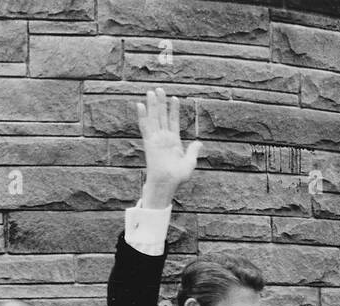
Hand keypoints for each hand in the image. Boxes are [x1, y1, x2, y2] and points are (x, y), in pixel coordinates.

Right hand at [135, 88, 201, 208]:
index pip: (173, 121)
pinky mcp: (149, 142)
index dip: (174, 110)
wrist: (167, 183)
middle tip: (159, 89)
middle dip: (161, 102)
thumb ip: (193, 151)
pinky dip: (142, 116)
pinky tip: (140, 105)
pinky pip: (145, 127)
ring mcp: (156, 139)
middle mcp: (164, 138)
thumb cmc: (178, 177)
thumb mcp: (190, 162)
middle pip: (162, 116)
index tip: (174, 98)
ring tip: (151, 91)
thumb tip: (199, 143)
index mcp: (173, 141)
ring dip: (152, 105)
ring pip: (154, 118)